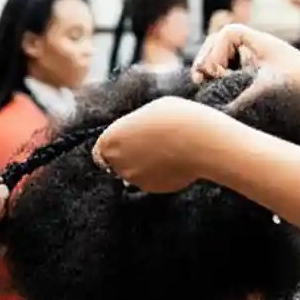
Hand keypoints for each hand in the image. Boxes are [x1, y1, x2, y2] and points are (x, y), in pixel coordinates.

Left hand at [92, 96, 232, 192]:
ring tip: (165, 152)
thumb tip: (135, 135)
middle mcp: (117, 162)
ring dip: (143, 167)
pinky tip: (173, 162)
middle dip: (128, 158)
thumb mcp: (149, 111)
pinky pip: (151, 181)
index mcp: (111, 139)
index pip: (100, 151)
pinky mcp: (152, 188)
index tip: (122, 147)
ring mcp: (134, 178)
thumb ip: (134, 127)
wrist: (198, 140)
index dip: (110, 150)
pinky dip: (158, 175)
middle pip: (116, 164)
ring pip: (134, 174)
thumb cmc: (175, 118)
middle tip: (148, 147)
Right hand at [194, 23, 299, 91]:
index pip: (226, 33)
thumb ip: (238, 99)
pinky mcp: (262, 77)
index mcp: (261, 41)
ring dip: (213, 69)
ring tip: (208, 87)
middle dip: (207, 59)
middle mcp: (260, 48)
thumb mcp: (268, 91)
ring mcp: (260, 61)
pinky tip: (221, 95)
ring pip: (226, 58)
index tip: (215, 73)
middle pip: (220, 43)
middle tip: (200, 80)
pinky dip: (224, 80)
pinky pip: (234, 72)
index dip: (215, 50)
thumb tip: (215, 111)